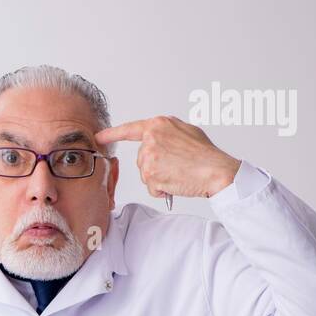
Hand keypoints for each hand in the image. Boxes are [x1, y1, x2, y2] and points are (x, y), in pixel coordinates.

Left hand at [94, 116, 240, 199]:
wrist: (216, 170)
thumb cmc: (206, 153)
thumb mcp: (187, 131)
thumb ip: (166, 131)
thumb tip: (156, 135)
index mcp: (158, 125)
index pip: (129, 130)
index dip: (112, 134)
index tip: (98, 137)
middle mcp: (150, 139)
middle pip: (141, 158)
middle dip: (155, 166)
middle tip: (177, 165)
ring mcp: (149, 157)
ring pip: (145, 174)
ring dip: (159, 178)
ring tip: (178, 173)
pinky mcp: (150, 175)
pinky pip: (151, 187)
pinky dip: (162, 189)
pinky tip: (176, 182)